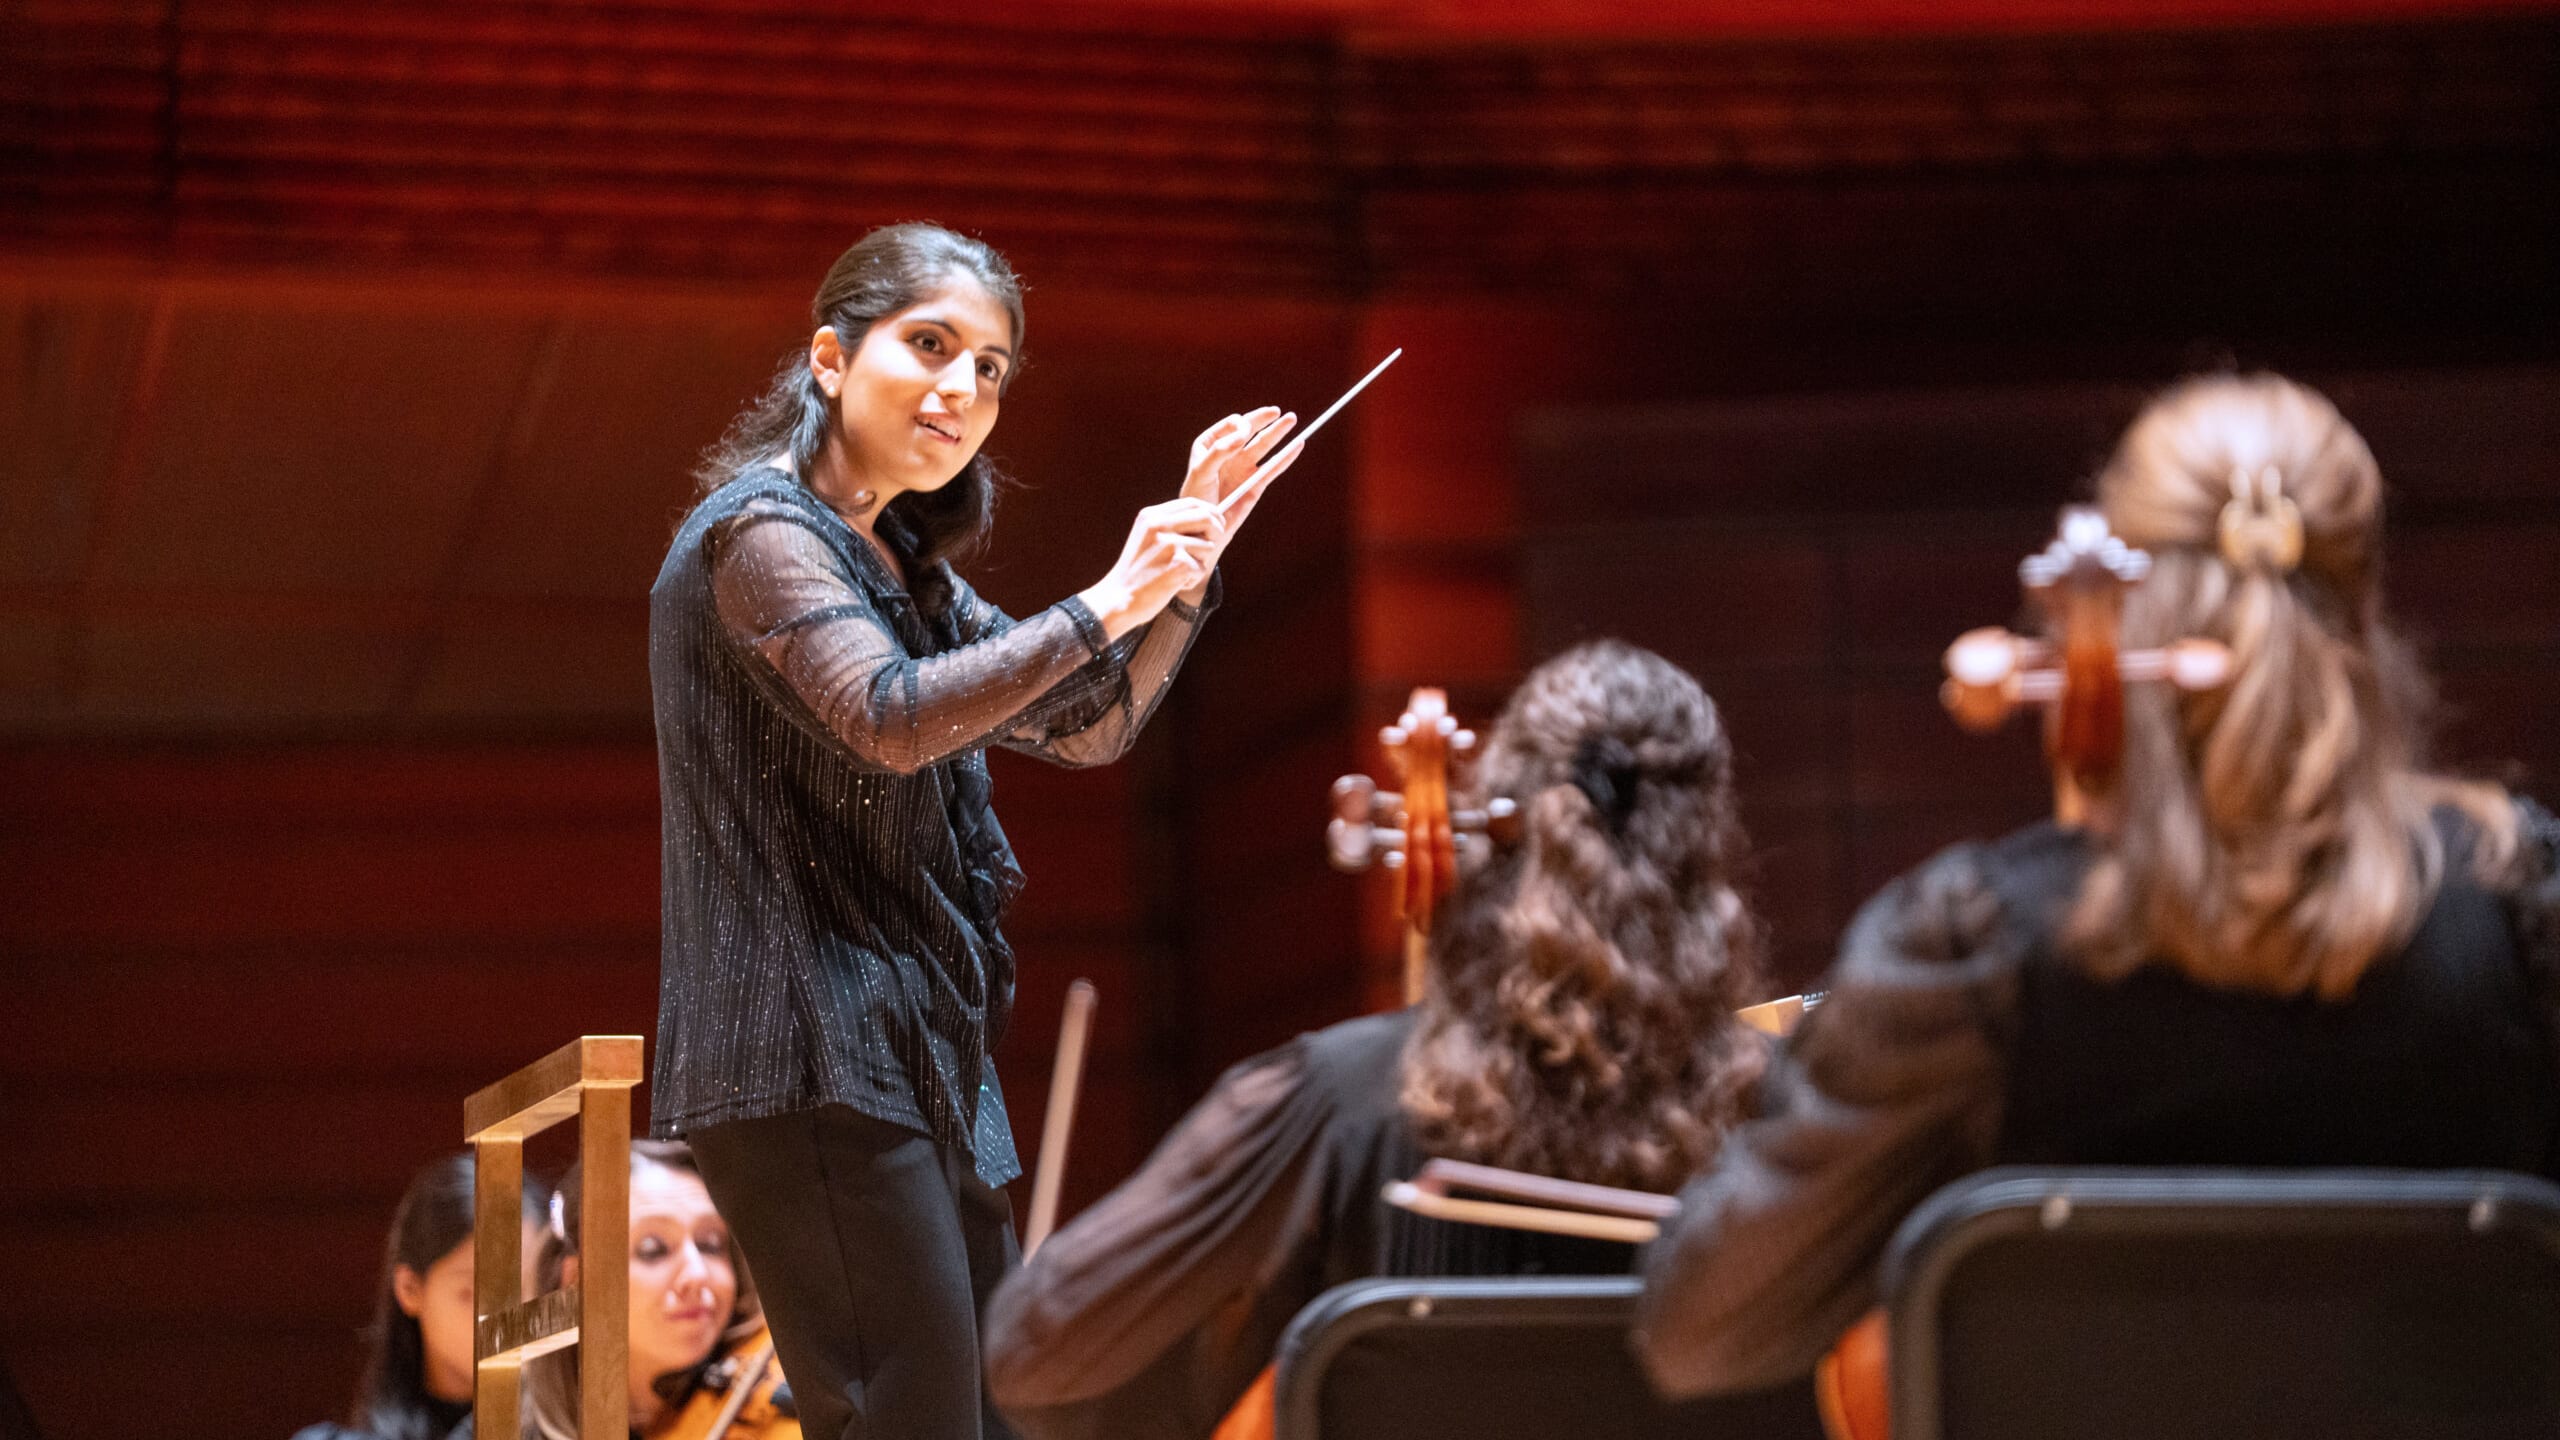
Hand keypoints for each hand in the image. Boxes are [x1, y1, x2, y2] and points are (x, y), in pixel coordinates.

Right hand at [1077, 498, 1226, 641]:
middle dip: (1217, 531)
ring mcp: (1168, 543)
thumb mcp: (1147, 538)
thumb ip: (1171, 526)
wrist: (1117, 599)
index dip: (1211, 511)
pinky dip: (1192, 580)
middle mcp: (1159, 524)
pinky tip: (1173, 585)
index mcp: (1150, 515)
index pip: (1192, 502)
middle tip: (1212, 547)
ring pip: (1207, 546)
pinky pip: (1201, 568)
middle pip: (1206, 517)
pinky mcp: (1178, 563)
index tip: (1217, 523)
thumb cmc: (1137, 573)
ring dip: (1199, 563)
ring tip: (1176, 574)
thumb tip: (1210, 519)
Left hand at [1180, 407, 1302, 532]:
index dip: (1240, 427)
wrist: (1205, 527)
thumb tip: (1244, 433)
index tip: (1242, 437)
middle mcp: (1229, 452)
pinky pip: (1273, 467)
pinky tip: (1297, 445)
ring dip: (1278, 431)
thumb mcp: (1201, 471)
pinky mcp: (1256, 483)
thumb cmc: (1196, 498)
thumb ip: (1219, 451)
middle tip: (1277, 411)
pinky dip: (1286, 457)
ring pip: (1264, 445)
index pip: (1232, 425)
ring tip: (1292, 418)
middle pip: (1251, 430)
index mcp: (1211, 443)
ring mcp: (1244, 467)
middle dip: (1264, 419)